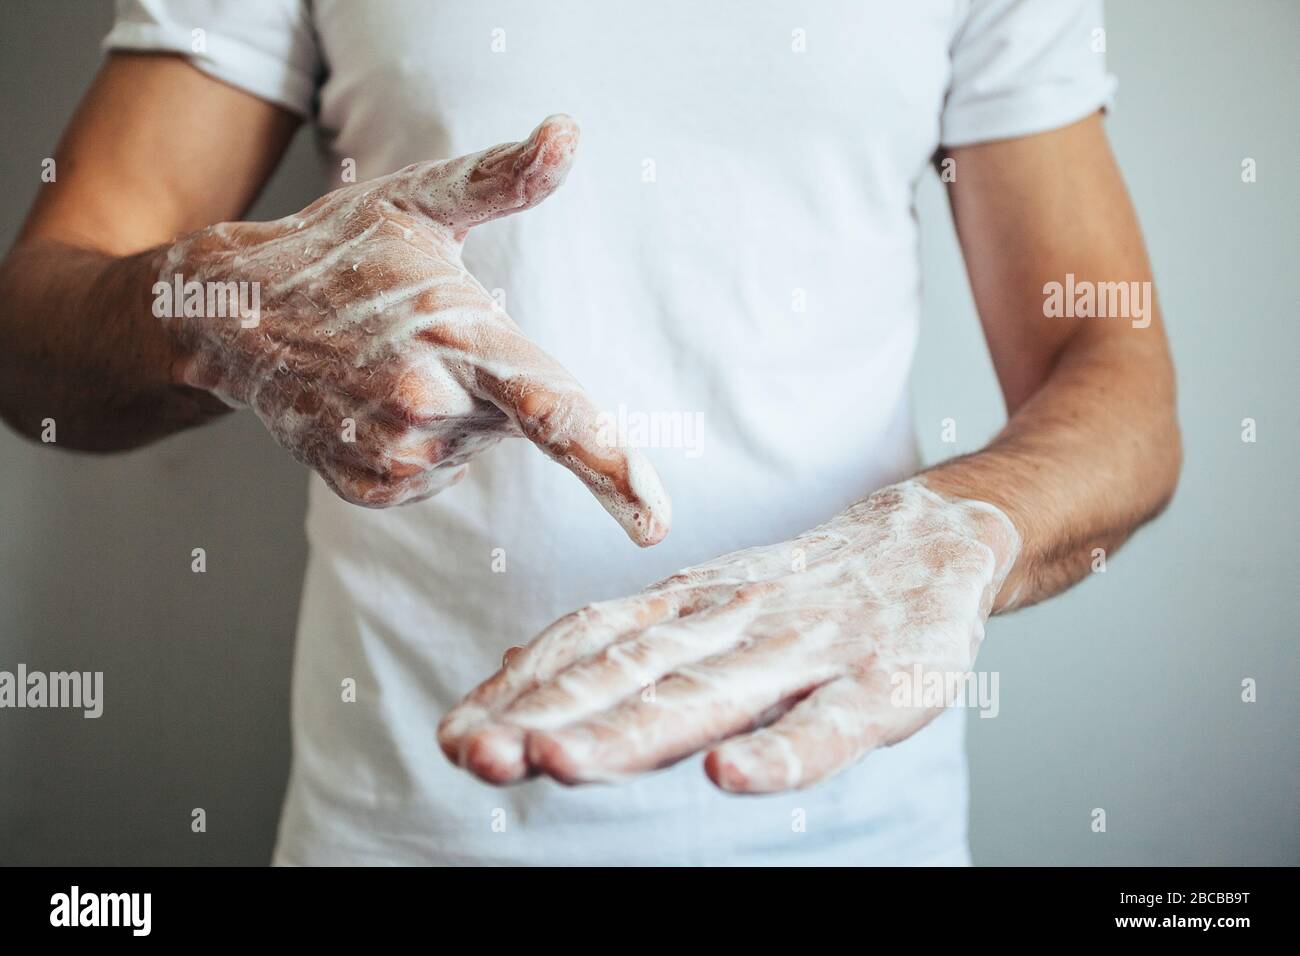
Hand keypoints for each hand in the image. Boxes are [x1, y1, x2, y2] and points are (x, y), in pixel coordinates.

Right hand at [156, 115, 668, 544]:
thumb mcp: (420, 202)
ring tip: (390, 366)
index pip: (552, 409)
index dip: (611, 465)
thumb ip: (504, 176)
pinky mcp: (375, 487)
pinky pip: (439, 469)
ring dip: (457, 411)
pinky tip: (374, 400)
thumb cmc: (340, 251)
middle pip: (521, 419)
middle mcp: (428, 406)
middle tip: (427, 338)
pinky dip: (425, 439)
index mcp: (460, 336)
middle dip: (496, 383)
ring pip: (479, 445)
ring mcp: (397, 454)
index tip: (653, 519)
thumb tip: (569, 132)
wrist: (232, 315)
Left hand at [438, 479, 1019, 792]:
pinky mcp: (889, 679)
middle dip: (549, 716)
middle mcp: (735, 626)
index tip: (455, 736)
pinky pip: (833, 722)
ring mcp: (809, 650)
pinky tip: (732, 780)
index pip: (594, 648)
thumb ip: (625, 642)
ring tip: (556, 761)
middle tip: (474, 754)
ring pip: (711, 695)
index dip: (524, 690)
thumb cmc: (807, 592)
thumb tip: (516, 673)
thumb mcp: (708, 607)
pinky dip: (783, 753)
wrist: (933, 538)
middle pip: (634, 676)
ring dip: (630, 731)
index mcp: (691, 614)